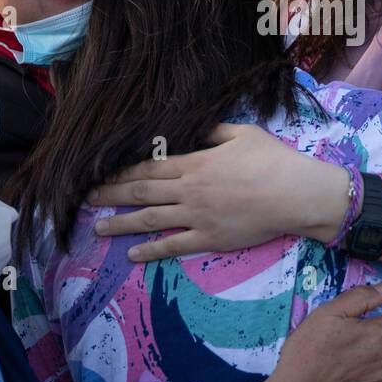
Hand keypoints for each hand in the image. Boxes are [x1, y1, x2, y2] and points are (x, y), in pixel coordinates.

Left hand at [88, 123, 349, 260]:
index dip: (122, 170)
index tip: (100, 172)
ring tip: (98, 228)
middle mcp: (189, 190)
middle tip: (86, 198)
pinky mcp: (209, 239)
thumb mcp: (242, 133)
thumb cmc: (273, 160)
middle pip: (142, 192)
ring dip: (121, 224)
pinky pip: (173, 246)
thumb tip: (192, 127)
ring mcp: (197, 217)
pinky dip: (151, 251)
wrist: (295, 194)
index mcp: (195, 163)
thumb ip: (213, 130)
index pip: (149, 167)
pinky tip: (132, 254)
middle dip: (111, 194)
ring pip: (150, 221)